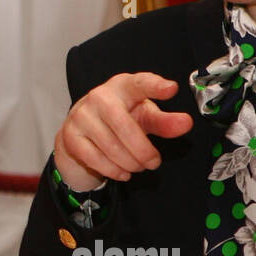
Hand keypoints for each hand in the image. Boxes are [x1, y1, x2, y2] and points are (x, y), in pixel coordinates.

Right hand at [54, 72, 193, 190]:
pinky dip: (113, 170)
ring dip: (130, 163)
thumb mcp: (144, 116)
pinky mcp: (70, 136)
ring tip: (139, 166)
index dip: (155, 86)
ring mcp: (81, 116)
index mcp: (122, 86)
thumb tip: (185, 123)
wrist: (81, 129)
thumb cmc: (119, 118)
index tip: (171, 89)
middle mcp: (99, 96)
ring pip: (111, 147)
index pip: (140, 83)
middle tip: (154, 162)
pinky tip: (123, 172)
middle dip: (143, 150)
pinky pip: (95, 158)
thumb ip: (165, 121)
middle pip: (125, 126)